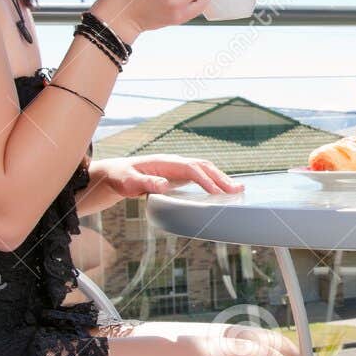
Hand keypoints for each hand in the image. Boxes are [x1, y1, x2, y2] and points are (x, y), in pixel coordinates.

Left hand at [95, 154, 243, 199]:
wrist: (117, 174)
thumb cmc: (122, 178)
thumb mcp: (129, 182)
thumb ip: (145, 183)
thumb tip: (164, 185)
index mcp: (165, 162)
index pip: (191, 169)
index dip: (205, 179)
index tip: (216, 192)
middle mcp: (175, 163)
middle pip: (203, 166)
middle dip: (221, 178)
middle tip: (237, 190)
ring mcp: (178, 168)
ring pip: (205, 170)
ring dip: (221, 179)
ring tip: (238, 190)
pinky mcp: (179, 176)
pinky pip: (201, 176)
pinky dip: (214, 182)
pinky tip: (223, 190)